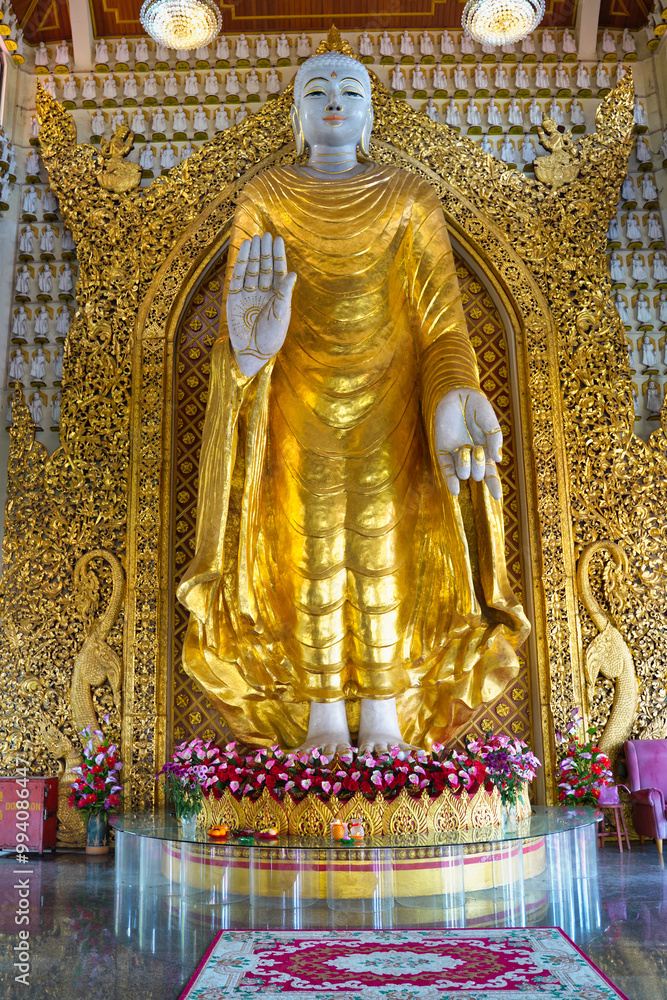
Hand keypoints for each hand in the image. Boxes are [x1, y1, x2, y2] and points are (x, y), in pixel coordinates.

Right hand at [226, 232, 296, 376]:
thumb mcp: (280, 315)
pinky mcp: (234, 297)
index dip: (278, 255)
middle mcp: (263, 292)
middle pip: (264, 266)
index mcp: (278, 295)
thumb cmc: (271, 337)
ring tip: (255, 238)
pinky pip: (238, 276)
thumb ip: (284, 294)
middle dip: (265, 251)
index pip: (278, 270)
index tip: (277, 239)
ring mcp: (248, 293)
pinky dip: (241, 262)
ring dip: (254, 254)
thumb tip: (293, 274)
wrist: (252, 352)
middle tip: (265, 234)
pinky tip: (244, 249)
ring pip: (252, 269)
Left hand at [434, 388, 502, 500]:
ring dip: (466, 466)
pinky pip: (446, 470)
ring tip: (465, 449)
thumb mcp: (490, 420)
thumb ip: (494, 438)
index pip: (490, 473)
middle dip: (479, 466)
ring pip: (463, 474)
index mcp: (486, 450)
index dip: (494, 485)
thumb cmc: (476, 407)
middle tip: (478, 449)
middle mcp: (471, 456)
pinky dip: (451, 481)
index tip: (497, 496)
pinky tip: (455, 490)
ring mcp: (456, 455)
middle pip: (477, 474)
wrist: (456, 395)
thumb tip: (497, 460)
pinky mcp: (442, 451)